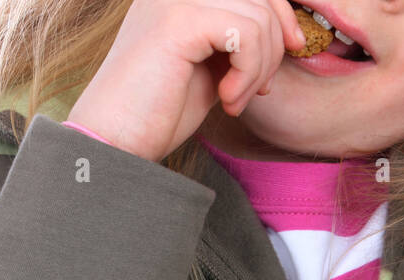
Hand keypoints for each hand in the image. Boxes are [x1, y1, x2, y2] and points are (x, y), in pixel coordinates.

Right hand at [65, 0, 305, 162]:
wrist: (113, 141)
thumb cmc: (156, 112)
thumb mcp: (209, 64)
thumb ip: (237, 38)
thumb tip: (288, 28)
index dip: (282, 13)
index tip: (290, 51)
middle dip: (275, 45)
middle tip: (259, 89)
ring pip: (260, 17)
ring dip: (259, 69)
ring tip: (234, 101)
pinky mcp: (179, 20)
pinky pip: (246, 34)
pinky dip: (248, 73)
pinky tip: (227, 101)